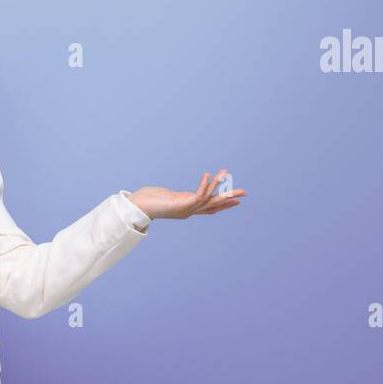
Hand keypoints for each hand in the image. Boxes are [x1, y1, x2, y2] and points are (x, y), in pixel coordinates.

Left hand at [127, 170, 245, 219]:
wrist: (138, 206)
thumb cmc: (149, 200)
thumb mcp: (166, 198)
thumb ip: (173, 197)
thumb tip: (172, 195)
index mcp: (188, 208)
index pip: (211, 207)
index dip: (224, 204)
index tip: (237, 200)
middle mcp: (189, 211)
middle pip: (214, 205)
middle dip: (229, 198)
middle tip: (244, 192)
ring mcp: (186, 209)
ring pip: (208, 198)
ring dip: (217, 185)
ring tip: (225, 172)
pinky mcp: (181, 206)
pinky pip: (197, 196)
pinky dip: (205, 185)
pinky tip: (209, 175)